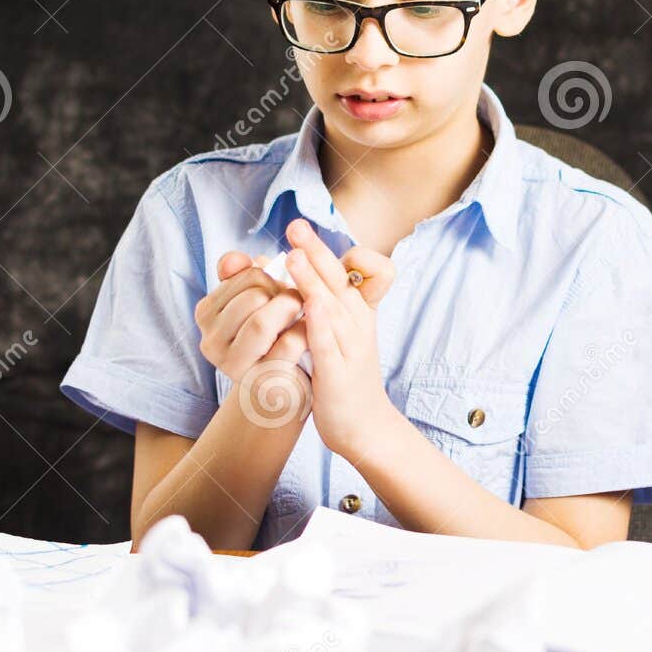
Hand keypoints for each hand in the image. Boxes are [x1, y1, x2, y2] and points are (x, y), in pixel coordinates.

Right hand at [194, 251, 309, 385]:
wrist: (280, 387)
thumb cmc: (271, 335)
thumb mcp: (255, 300)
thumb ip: (243, 273)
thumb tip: (236, 260)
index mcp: (206, 313)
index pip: (244, 275)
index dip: (272, 276)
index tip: (280, 288)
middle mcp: (211, 342)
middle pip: (253, 297)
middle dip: (283, 293)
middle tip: (297, 302)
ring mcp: (233, 365)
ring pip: (262, 322)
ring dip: (292, 310)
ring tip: (304, 312)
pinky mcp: (261, 382)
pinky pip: (287, 344)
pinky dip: (304, 332)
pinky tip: (310, 333)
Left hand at [281, 218, 397, 458]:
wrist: (363, 426)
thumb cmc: (344, 374)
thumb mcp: (336, 331)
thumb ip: (319, 298)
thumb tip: (288, 265)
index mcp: (358, 310)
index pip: (354, 271)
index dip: (331, 250)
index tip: (301, 232)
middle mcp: (357, 323)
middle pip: (339, 279)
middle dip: (317, 250)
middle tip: (295, 225)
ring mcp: (350, 346)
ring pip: (331, 306)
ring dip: (313, 280)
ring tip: (295, 256)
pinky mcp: (338, 372)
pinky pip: (327, 343)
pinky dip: (319, 323)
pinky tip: (309, 306)